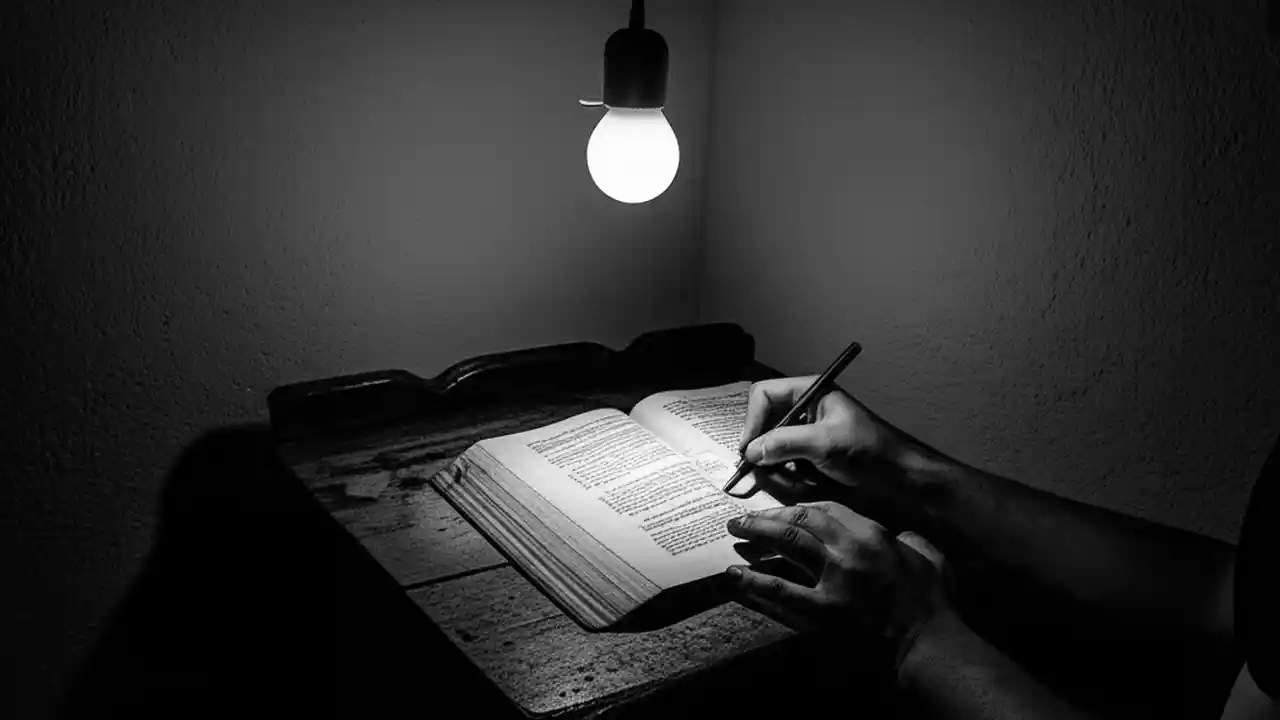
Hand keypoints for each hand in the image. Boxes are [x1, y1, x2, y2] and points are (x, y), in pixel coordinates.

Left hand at [725, 501, 949, 668]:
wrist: (927, 644)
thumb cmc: (931, 602)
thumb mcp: (929, 557)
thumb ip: (910, 540)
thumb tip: (902, 536)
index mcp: (872, 534)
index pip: (826, 509)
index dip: (798, 507)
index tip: (782, 510)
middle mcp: (847, 550)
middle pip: (798, 522)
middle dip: (768, 516)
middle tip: (743, 517)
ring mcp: (831, 581)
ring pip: (785, 547)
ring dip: (756, 536)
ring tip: (734, 534)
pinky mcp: (819, 612)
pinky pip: (778, 592)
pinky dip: (753, 583)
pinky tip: (733, 578)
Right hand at [738, 376, 925, 509]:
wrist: (899, 476)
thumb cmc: (869, 450)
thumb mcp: (825, 442)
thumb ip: (785, 443)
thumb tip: (751, 451)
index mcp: (809, 393)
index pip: (764, 395)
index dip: (752, 421)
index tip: (748, 450)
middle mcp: (803, 411)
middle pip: (763, 424)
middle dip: (763, 450)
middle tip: (761, 471)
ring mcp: (806, 434)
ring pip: (771, 448)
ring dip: (776, 468)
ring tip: (794, 481)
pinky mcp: (809, 456)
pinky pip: (784, 464)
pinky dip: (788, 477)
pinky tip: (803, 485)